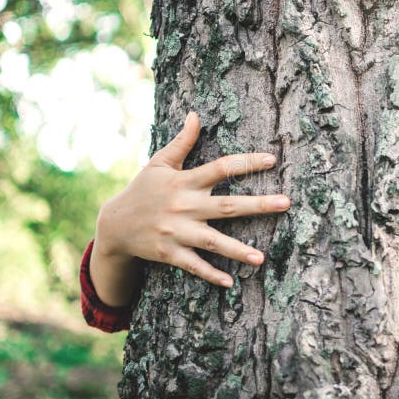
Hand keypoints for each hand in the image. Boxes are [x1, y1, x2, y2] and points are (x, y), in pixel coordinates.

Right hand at [91, 111, 288, 303]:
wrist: (113, 226)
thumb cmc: (142, 190)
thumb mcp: (159, 163)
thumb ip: (182, 142)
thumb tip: (195, 115)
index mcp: (184, 181)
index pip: (220, 168)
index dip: (246, 163)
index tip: (272, 160)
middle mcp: (183, 206)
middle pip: (226, 205)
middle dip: (257, 205)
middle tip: (286, 203)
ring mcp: (177, 232)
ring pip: (212, 242)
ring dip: (237, 249)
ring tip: (261, 257)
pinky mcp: (169, 253)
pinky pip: (193, 265)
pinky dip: (210, 274)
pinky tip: (231, 282)